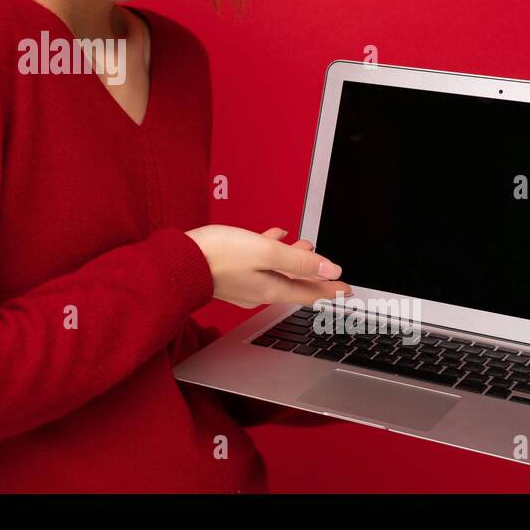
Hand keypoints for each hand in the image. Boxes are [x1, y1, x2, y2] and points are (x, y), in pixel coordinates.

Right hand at [184, 224, 351, 308]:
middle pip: (295, 283)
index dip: (331, 290)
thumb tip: (330, 269)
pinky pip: (259, 263)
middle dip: (314, 274)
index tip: (347, 290)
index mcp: (272, 288)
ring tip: (304, 244)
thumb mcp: (267, 251)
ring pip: (277, 271)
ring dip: (293, 259)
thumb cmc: (219, 255)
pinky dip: (270, 251)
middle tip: (330, 270)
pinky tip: (272, 236)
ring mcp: (244, 283)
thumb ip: (300, 261)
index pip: (310, 292)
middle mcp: (259, 290)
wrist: (182, 260)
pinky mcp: (230, 274)